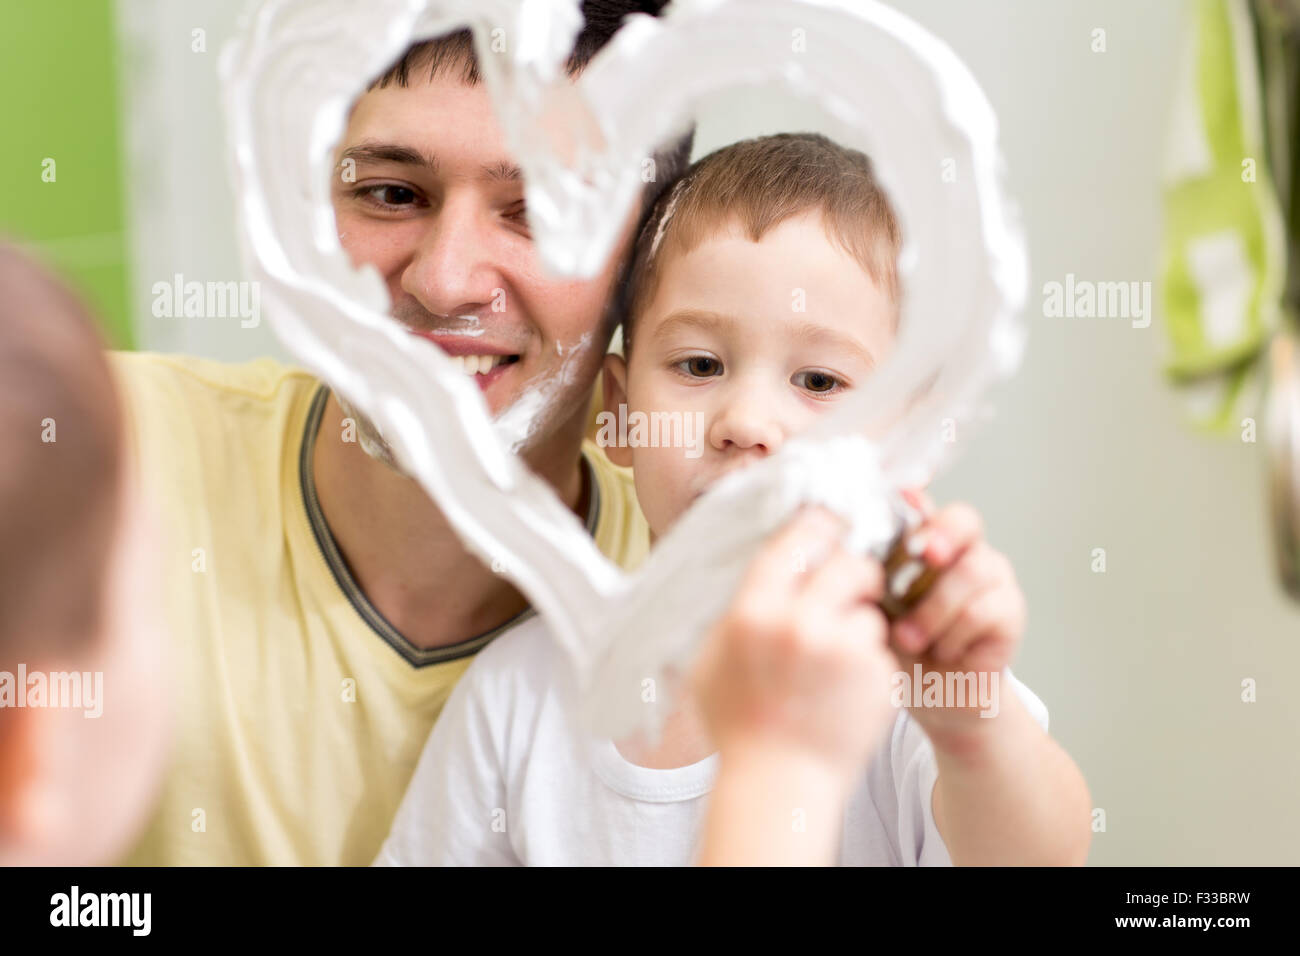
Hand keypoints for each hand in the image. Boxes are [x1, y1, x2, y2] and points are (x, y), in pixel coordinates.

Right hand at [690, 507, 899, 790]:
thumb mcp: (711, 664)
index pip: (793, 543)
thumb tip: (758, 572)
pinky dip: (872, 661)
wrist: (779, 784)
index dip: (816, 526)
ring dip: (861, 623)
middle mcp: (797, 624)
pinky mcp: (876, 675)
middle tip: (854, 585)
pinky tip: (850, 688)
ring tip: (841, 657)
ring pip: (870, 609)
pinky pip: (882, 647)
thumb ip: (734, 614)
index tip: (829, 524)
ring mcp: (841, 649)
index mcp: (752, 613)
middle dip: (855, 571)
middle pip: (847, 564)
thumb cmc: (740, 727)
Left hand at [889, 494, 1026, 738]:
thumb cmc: (901, 649)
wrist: (933, 698)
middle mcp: (964, 552)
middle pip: (965, 520)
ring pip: (971, 570)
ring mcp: (993, 579)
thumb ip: (870, 574)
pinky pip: (983, 609)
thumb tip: (851, 545)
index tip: (903, 500)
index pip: (926, 507)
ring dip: (933, 610)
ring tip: (910, 638)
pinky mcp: (1011, 611)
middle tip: (922, 552)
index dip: (915, 501)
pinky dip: (954, 634)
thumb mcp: (874, 609)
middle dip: (942, 533)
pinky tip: (943, 650)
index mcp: (927, 544)